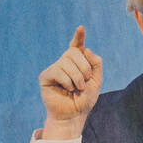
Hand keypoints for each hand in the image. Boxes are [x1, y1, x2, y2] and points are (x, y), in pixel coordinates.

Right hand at [39, 25, 102, 139]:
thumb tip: (85, 49)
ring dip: (76, 77)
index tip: (81, 28)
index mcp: (77, 63)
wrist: (73, 115)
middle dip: (84, 67)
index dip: (78, 37)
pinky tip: (67, 89)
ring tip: (77, 88)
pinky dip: (66, 81)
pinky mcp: (46, 76)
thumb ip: (95, 64)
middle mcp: (65, 63)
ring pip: (66, 62)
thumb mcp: (96, 81)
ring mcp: (55, 68)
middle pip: (74, 52)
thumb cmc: (84, 99)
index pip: (77, 46)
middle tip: (85, 82)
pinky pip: (58, 70)